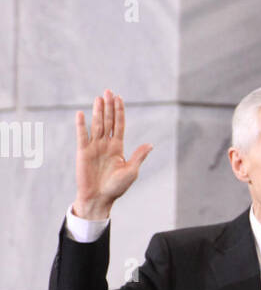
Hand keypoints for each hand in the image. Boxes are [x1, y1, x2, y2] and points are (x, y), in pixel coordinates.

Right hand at [73, 90, 152, 220]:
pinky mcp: (83, 152)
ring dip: (98, 112)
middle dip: (109, 106)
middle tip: (108, 91)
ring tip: (98, 98)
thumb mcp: (131, 171)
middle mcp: (106, 144)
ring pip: (96, 125)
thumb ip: (139, 156)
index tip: (119, 98)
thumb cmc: (116, 187)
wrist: (99, 198)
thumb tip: (150, 144)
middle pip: (108, 121)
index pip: (119, 125)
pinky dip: (81, 125)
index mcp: (118, 147)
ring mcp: (94, 147)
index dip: (119, 112)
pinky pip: (82, 136)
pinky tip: (81, 114)